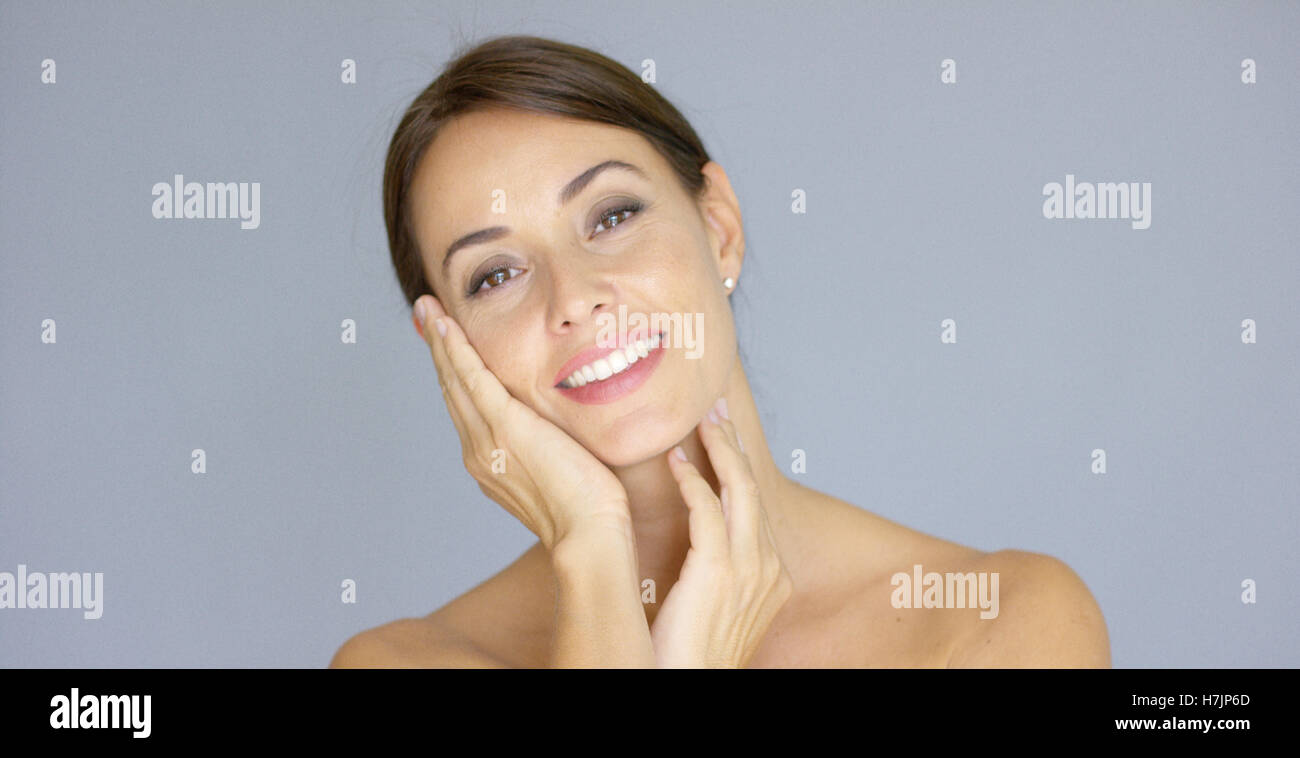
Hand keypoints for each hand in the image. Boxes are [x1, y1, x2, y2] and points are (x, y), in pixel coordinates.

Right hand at [413, 295, 632, 549]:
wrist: (588, 535)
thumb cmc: (589, 513)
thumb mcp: (561, 474)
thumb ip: (551, 451)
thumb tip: (561, 436)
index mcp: (492, 464)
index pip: (468, 409)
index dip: (456, 374)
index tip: (448, 346)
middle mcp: (479, 452)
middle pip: (453, 390)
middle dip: (439, 351)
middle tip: (427, 315)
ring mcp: (487, 439)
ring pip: (456, 379)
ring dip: (441, 341)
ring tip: (429, 309)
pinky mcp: (505, 426)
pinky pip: (472, 377)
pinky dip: (455, 348)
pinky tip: (446, 324)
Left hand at [650, 397, 794, 667]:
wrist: (687, 684)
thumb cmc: (691, 653)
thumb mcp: (715, 604)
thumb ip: (716, 570)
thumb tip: (698, 542)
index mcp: (773, 575)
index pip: (757, 505)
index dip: (741, 465)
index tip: (725, 436)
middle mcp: (769, 568)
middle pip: (754, 489)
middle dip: (735, 444)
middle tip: (715, 410)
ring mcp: (749, 570)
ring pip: (738, 490)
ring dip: (718, 450)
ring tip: (698, 423)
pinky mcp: (718, 572)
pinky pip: (707, 510)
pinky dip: (693, 481)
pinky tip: (676, 463)